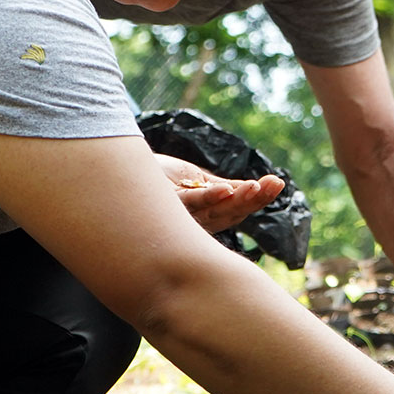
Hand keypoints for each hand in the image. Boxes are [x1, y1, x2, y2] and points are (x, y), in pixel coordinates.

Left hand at [154, 154, 283, 233]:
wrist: (116, 170)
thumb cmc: (156, 178)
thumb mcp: (194, 178)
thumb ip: (219, 187)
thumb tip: (252, 188)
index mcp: (204, 215)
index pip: (236, 209)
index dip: (258, 198)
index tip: (277, 183)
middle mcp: (193, 222)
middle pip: (229, 213)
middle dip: (253, 200)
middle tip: (274, 185)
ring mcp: (179, 216)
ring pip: (213, 211)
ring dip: (237, 199)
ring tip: (256, 187)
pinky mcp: (164, 205)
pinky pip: (188, 203)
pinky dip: (207, 198)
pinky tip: (224, 189)